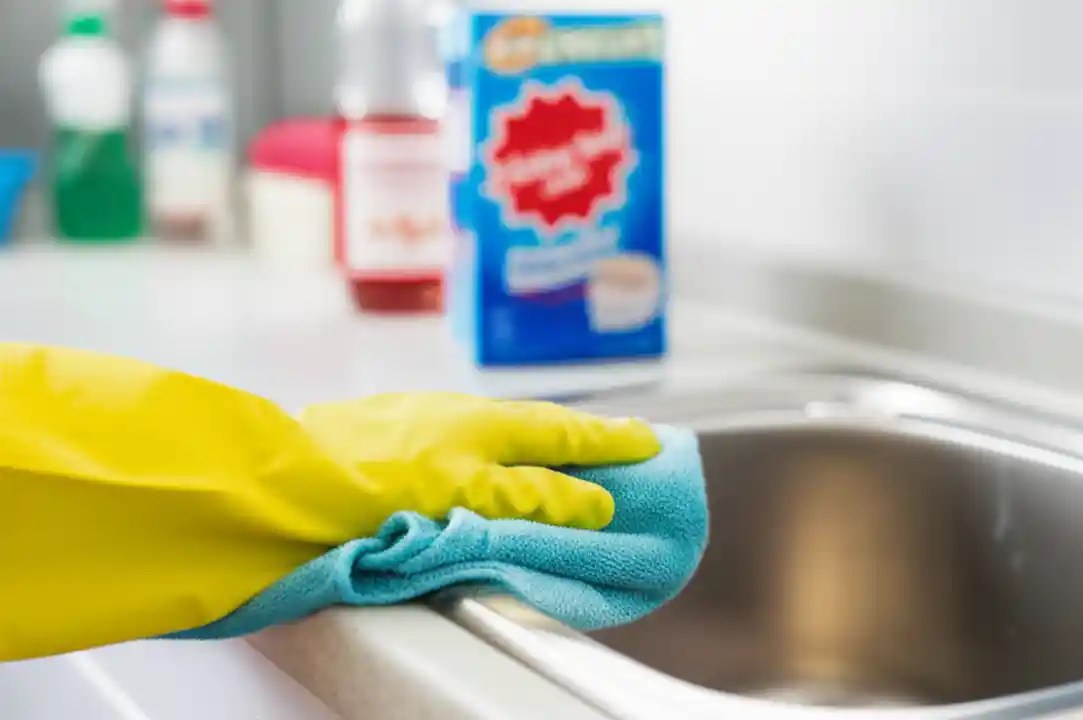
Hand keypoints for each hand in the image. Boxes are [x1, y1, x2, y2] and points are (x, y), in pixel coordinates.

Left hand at [299, 392, 660, 529]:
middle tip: (620, 440)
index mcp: (488, 423)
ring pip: (499, 428)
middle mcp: (463, 411)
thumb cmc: (376, 482)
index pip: (566, 435)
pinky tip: (485, 458)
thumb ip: (533, 497)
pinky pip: (466, 434)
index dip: (610, 441)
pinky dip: (495, 446)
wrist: (287, 474)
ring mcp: (426, 416)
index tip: (650, 441)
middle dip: (581, 435)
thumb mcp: (467, 494)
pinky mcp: (393, 428)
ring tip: (562, 452)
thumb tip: (597, 502)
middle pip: (536, 424)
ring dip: (538, 440)